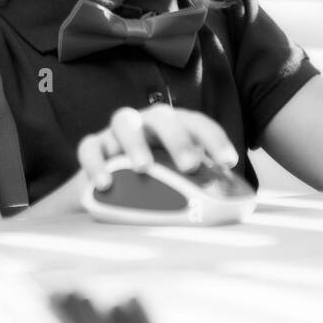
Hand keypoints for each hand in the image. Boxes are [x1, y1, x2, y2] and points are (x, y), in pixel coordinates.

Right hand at [76, 104, 239, 190]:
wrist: (114, 186)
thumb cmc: (158, 180)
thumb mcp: (180, 178)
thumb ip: (200, 185)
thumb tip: (233, 206)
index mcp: (174, 127)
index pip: (197, 123)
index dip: (214, 139)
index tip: (228, 161)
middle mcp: (146, 123)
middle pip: (162, 116)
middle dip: (177, 138)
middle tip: (189, 166)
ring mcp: (117, 133)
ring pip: (123, 121)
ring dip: (135, 142)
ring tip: (143, 168)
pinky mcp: (94, 147)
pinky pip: (89, 147)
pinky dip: (96, 163)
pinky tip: (104, 183)